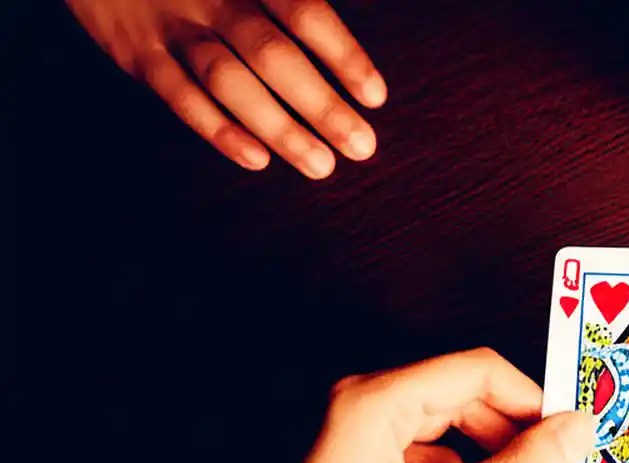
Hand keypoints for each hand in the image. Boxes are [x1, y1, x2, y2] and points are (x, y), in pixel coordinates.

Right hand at [66, 0, 385, 177]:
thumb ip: (291, 4)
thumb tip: (357, 33)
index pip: (304, 13)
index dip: (343, 55)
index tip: (376, 97)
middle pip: (272, 54)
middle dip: (321, 105)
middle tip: (361, 146)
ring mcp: (173, 26)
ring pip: (229, 81)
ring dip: (278, 128)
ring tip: (320, 165)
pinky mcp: (138, 54)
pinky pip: (180, 96)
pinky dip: (219, 130)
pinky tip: (257, 159)